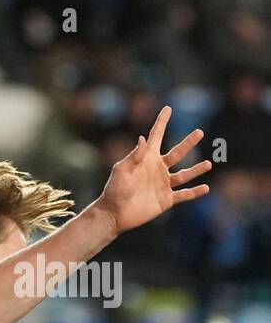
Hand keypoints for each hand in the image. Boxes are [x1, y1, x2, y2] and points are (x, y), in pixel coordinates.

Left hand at [94, 107, 210, 235]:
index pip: (157, 136)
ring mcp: (163, 184)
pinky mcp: (166, 199)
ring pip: (185, 175)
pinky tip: (205, 188)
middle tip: (199, 132)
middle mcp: (158, 169)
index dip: (162, 122)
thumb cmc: (114, 190)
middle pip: (177, 153)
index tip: (168, 108)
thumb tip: (143, 137)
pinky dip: (194, 192)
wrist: (114, 213)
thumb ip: (134, 156)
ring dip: (197, 169)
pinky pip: (184, 194)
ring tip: (208, 163)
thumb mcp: (121, 170)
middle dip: (188, 142)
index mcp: (147, 159)